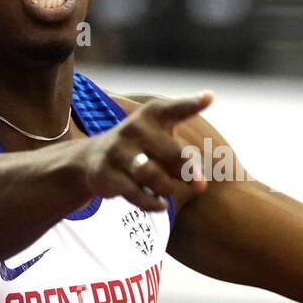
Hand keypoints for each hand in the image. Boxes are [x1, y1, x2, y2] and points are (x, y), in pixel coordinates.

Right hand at [81, 92, 212, 212]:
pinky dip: (152, 203)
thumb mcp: (162, 142)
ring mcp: (118, 150)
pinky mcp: (106, 172)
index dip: (192, 104)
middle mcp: (135, 128)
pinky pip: (135, 193)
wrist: (93, 156)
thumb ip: (184, 159)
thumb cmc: (141, 148)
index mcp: (153, 115)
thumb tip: (199, 186)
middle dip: (189, 172)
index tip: (209, 97)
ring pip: (152, 175)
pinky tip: (160, 205)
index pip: (175, 109)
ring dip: (167, 188)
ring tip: (168, 191)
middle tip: (199, 185)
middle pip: (172, 154)